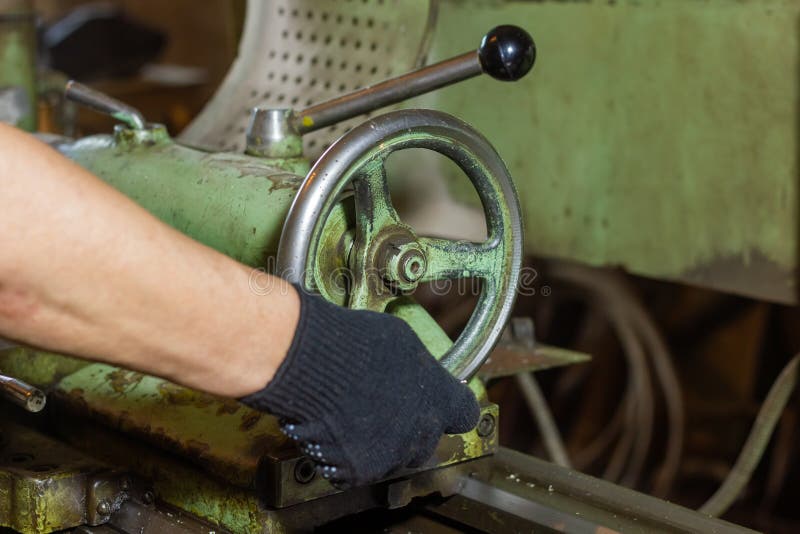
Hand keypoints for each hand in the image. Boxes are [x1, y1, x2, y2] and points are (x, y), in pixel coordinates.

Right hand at [239, 286, 479, 487]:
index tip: (441, 405)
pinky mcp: (358, 471)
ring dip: (378, 444)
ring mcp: (390, 455)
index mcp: (439, 399)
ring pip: (391, 459)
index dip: (450, 411)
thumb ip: (418, 369)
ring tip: (352, 414)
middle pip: (425, 442)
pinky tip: (334, 430)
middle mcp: (421, 432)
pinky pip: (356, 471)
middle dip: (408, 429)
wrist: (312, 362)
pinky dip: (345, 458)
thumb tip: (417, 373)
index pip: (464, 415)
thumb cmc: (354, 343)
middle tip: (383, 407)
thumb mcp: (401, 342)